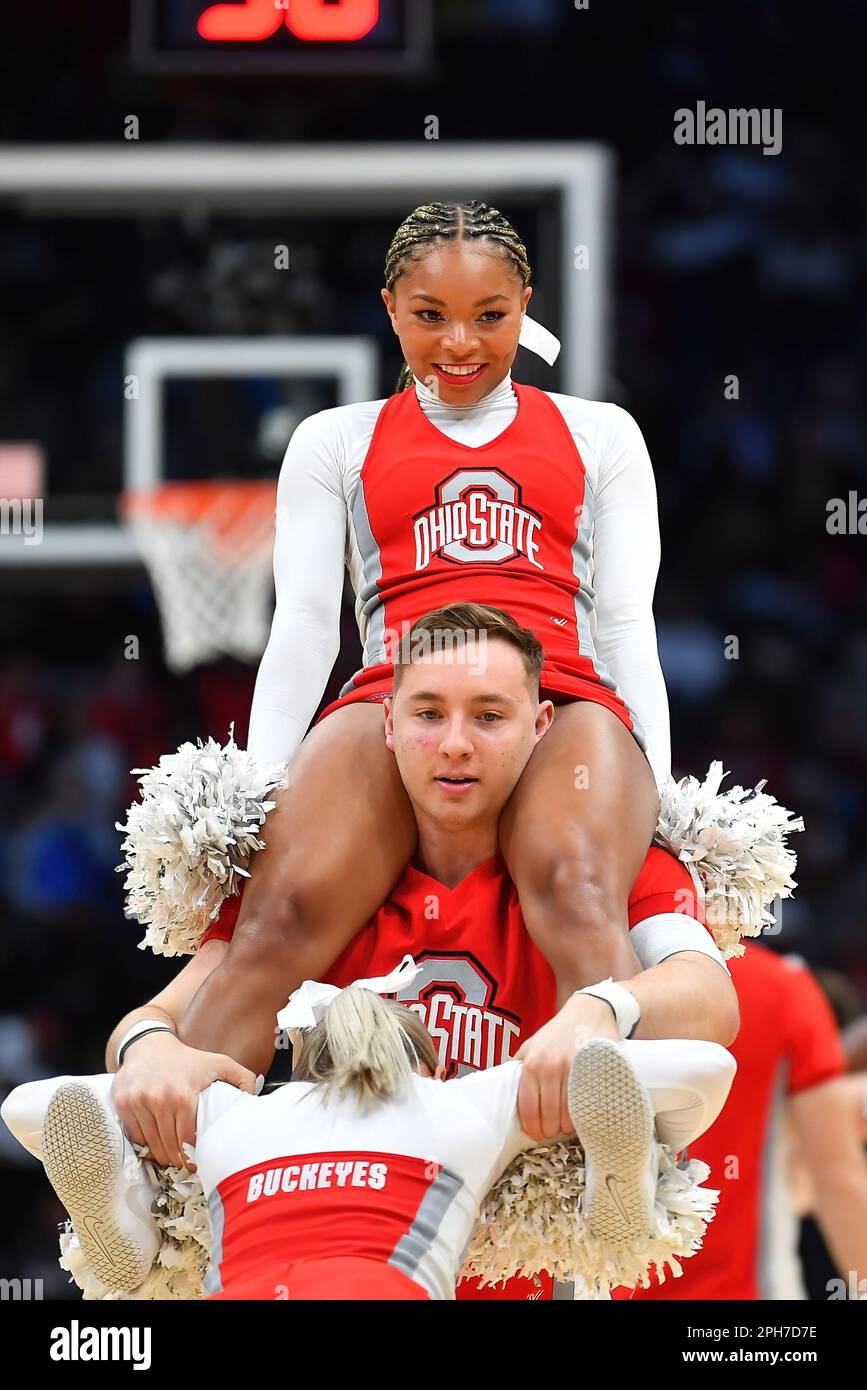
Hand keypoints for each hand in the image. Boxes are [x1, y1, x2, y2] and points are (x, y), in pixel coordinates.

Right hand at [111, 1032, 257, 1170]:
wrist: (149, 1044)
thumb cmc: (187, 1058)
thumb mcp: (219, 1063)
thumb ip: (242, 1078)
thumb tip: (253, 1098)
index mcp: (184, 1095)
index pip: (186, 1141)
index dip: (192, 1157)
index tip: (197, 1163)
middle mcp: (159, 1099)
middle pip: (168, 1147)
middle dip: (178, 1161)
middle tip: (185, 1166)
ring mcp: (138, 1102)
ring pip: (151, 1145)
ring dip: (161, 1156)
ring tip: (172, 1158)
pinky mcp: (123, 1104)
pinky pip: (135, 1137)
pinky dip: (145, 1145)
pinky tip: (155, 1145)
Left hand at [515, 993, 619, 1141]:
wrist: (588, 1011)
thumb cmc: (556, 1033)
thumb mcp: (531, 1046)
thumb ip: (518, 1068)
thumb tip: (505, 1092)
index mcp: (531, 1065)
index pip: (529, 1109)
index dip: (533, 1128)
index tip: (537, 1135)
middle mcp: (550, 1067)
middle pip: (549, 1116)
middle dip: (551, 1131)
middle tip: (553, 1132)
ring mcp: (573, 1069)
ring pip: (569, 1113)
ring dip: (568, 1126)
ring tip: (567, 1125)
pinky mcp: (593, 1069)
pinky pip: (588, 1103)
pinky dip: (584, 1115)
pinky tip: (582, 1115)